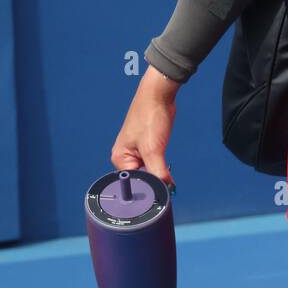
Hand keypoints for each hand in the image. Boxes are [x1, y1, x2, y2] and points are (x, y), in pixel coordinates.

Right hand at [110, 66, 178, 191]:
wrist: (159, 96)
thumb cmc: (150, 117)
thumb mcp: (154, 150)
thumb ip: (158, 172)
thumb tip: (166, 188)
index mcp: (119, 158)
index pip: (133, 182)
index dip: (147, 187)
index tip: (161, 192)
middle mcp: (124, 156)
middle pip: (140, 178)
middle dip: (154, 180)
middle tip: (167, 184)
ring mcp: (135, 151)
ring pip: (148, 171)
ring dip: (158, 173)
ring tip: (167, 175)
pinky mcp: (146, 146)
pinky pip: (153, 163)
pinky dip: (161, 166)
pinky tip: (167, 168)